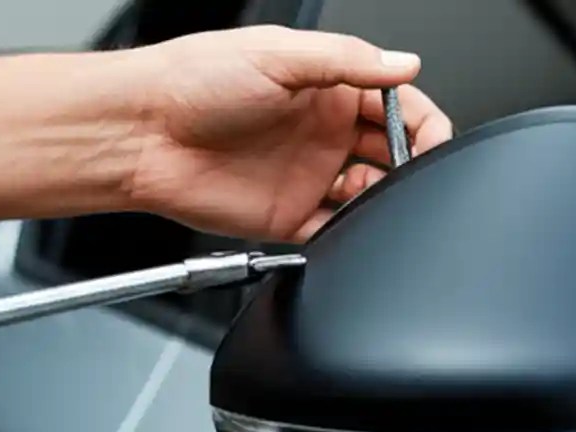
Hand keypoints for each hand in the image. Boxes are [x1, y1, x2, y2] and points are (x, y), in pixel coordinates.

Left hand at [126, 25, 452, 241]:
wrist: (142, 133)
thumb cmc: (193, 80)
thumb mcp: (279, 53)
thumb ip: (349, 60)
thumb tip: (405, 62)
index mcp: (327, 87)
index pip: (399, 104)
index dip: (423, 122)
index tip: (433, 139)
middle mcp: (321, 131)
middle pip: (392, 152)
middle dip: (412, 163)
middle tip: (411, 171)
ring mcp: (306, 175)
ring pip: (369, 195)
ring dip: (384, 199)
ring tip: (378, 197)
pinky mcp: (287, 216)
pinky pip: (333, 231)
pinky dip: (350, 233)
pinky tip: (352, 224)